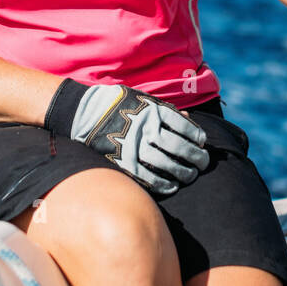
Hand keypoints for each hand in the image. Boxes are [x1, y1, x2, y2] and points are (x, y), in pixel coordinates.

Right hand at [44, 80, 209, 194]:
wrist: (83, 114)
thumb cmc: (118, 105)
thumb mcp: (143, 100)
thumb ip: (166, 110)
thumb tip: (190, 120)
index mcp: (153, 112)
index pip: (184, 127)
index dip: (197, 137)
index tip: (202, 142)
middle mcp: (145, 130)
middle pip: (180, 148)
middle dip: (197, 158)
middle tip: (203, 162)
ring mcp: (134, 148)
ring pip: (168, 166)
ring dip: (184, 173)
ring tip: (191, 175)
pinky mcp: (123, 164)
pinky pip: (149, 179)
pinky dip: (165, 185)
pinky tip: (173, 186)